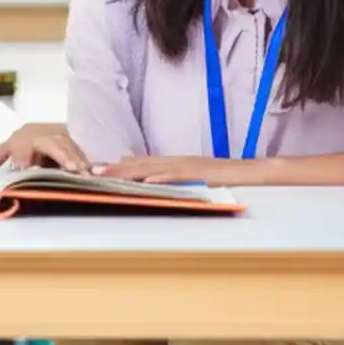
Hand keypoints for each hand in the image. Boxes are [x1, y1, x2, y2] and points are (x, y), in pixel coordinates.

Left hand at [0, 123, 89, 173]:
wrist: (42, 132)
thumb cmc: (24, 144)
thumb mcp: (8, 149)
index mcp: (24, 136)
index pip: (23, 142)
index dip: (23, 153)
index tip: (23, 167)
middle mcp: (44, 135)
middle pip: (52, 142)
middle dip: (60, 154)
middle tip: (69, 167)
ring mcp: (62, 140)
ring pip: (70, 147)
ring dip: (77, 159)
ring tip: (82, 171)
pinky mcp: (75, 147)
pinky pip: (82, 154)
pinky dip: (87, 163)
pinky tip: (91, 174)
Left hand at [95, 155, 269, 185]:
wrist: (251, 171)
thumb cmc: (223, 178)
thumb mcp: (192, 177)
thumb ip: (171, 177)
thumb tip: (146, 179)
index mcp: (175, 163)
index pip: (141, 164)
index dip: (118, 167)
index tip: (96, 170)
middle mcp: (178, 161)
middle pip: (141, 164)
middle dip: (116, 169)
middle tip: (92, 172)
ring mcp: (188, 167)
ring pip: (154, 168)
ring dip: (130, 172)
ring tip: (109, 175)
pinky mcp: (201, 174)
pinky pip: (178, 176)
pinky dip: (162, 179)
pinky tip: (147, 182)